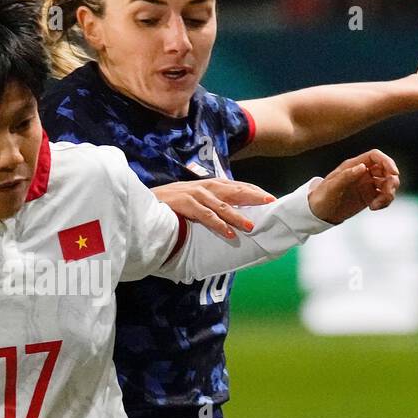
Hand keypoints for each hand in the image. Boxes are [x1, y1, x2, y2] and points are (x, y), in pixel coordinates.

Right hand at [153, 178, 276, 238]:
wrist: (148, 200)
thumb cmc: (173, 202)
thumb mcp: (196, 197)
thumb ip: (212, 202)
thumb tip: (230, 213)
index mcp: (210, 184)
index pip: (237, 185)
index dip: (253, 190)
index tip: (269, 197)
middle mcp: (205, 187)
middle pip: (234, 191)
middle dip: (253, 196)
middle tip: (269, 202)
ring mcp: (195, 194)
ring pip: (222, 205)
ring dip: (237, 216)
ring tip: (250, 226)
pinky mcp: (185, 204)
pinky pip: (205, 215)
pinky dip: (218, 224)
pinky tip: (228, 233)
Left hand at [308, 149, 399, 224]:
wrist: (318, 213)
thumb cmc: (321, 198)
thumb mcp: (331, 187)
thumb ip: (346, 176)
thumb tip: (362, 167)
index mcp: (353, 166)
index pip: (375, 156)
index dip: (387, 162)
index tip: (393, 174)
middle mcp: (362, 173)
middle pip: (386, 170)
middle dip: (391, 181)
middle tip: (387, 194)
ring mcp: (367, 185)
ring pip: (388, 184)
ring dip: (389, 194)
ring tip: (376, 205)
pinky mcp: (369, 197)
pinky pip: (384, 196)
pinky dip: (385, 202)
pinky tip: (374, 208)